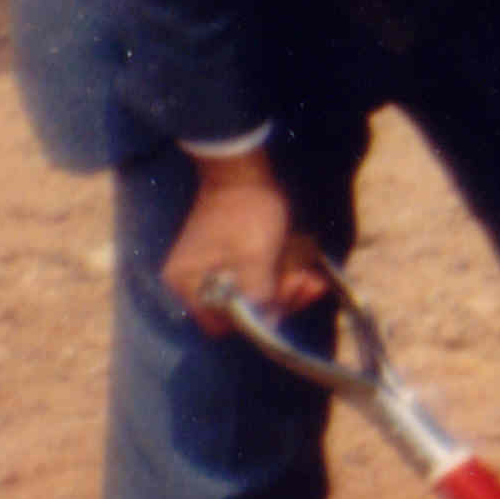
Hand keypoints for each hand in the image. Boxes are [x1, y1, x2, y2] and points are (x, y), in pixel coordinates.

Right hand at [163, 153, 318, 325]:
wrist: (242, 171)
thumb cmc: (246, 212)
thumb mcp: (254, 256)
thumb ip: (256, 294)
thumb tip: (263, 326)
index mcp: (188, 283)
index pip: (220, 323)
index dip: (254, 320)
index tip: (284, 304)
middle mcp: (191, 282)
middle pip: (238, 310)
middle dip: (278, 300)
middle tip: (307, 286)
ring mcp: (209, 270)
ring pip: (251, 294)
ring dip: (284, 289)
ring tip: (312, 279)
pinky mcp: (227, 259)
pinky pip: (254, 278)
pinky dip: (278, 277)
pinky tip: (305, 272)